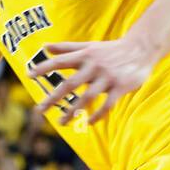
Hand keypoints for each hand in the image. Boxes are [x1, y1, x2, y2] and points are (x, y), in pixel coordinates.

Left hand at [28, 36, 154, 125]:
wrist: (141, 49)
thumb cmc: (110, 50)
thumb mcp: (89, 46)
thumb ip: (66, 48)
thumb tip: (45, 46)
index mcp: (85, 55)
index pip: (60, 61)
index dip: (44, 67)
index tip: (29, 75)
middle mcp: (94, 66)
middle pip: (70, 84)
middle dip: (54, 98)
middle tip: (39, 110)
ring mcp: (107, 77)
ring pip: (87, 98)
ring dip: (72, 111)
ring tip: (61, 122)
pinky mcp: (120, 87)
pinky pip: (107, 105)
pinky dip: (97, 115)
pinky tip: (87, 123)